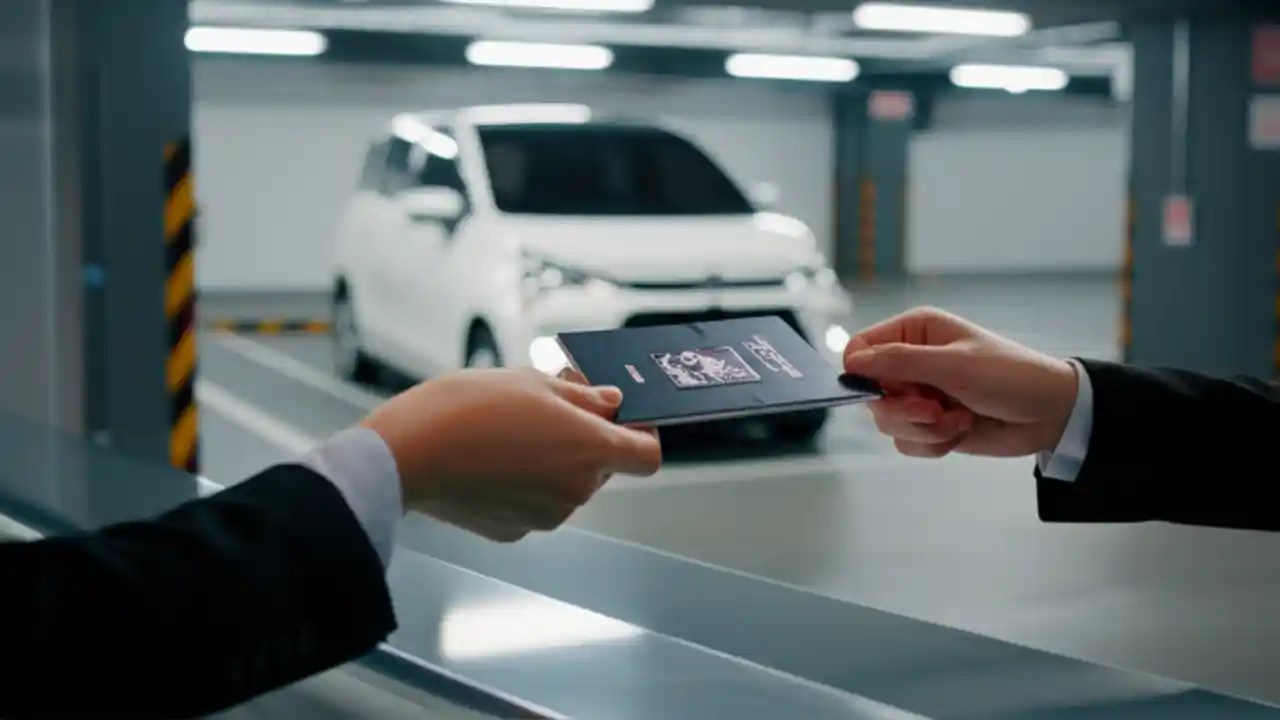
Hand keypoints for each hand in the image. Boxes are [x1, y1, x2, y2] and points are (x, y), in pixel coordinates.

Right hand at [359, 367, 661, 541]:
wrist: (408, 454)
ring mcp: (546, 516)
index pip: (647, 455)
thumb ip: (582, 395)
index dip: (641, 433)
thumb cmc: (467, 408)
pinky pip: (535, 503)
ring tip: (510, 431)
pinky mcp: (514, 531)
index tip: (622, 416)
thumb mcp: (532, 382)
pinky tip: (492, 460)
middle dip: (586, 438)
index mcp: (589, 451)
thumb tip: (611, 403)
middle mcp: (576, 491)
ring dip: (553, 460)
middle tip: (551, 407)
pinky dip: (524, 483)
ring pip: (568, 485)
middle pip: (604, 467)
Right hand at [842, 306, 1078, 458]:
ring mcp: (920, 394)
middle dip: (903, 410)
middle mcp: (911, 361)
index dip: (864, 375)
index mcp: (914, 332)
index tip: (890, 391)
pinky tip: (961, 430)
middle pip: (871, 394)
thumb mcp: (953, 364)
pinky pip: (908, 442)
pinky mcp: (931, 424)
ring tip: (957, 420)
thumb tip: (851, 362)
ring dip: (923, 429)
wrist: (1051, 414)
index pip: (861, 350)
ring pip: (888, 422)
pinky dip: (933, 443)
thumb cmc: (1010, 375)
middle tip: (934, 410)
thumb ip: (899, 361)